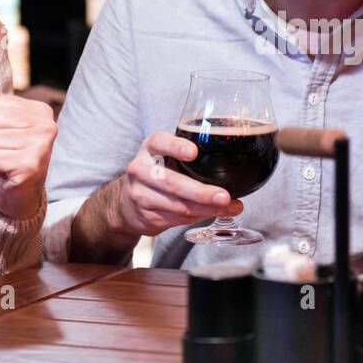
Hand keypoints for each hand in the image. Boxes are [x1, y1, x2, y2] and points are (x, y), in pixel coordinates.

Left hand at [0, 89, 57, 220]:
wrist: (22, 194)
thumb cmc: (12, 155)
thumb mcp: (4, 127)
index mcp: (43, 112)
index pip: (2, 103)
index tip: (12, 138)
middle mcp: (48, 126)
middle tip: (10, 152)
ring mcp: (41, 146)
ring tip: (9, 163)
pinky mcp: (29, 166)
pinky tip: (9, 174)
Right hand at [112, 131, 243, 236]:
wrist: (127, 203)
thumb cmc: (157, 174)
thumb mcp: (167, 158)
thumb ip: (192, 159)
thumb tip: (236, 173)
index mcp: (150, 148)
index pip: (160, 143)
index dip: (176, 147)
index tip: (194, 152)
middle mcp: (140, 169)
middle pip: (172, 182)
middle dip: (201, 192)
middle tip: (224, 196)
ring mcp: (140, 195)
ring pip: (178, 205)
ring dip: (206, 208)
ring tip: (228, 207)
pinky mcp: (145, 216)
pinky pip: (177, 219)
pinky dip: (199, 217)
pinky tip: (213, 213)